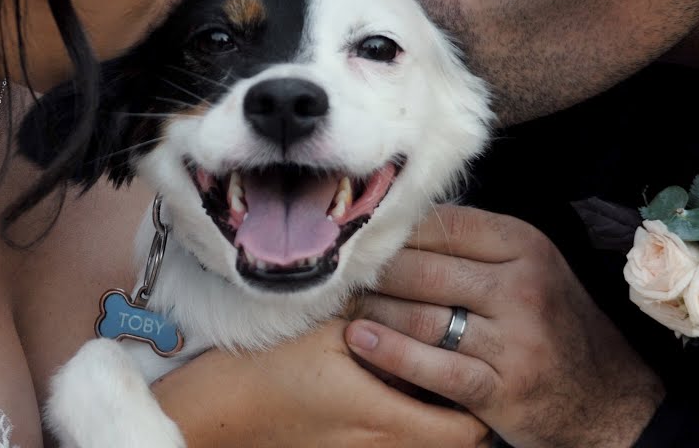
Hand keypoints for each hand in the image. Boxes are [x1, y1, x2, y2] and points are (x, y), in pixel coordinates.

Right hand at [153, 319, 492, 447]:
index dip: (480, 393)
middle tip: (462, 361)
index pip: (468, 427)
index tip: (477, 356)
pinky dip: (405, 421)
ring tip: (428, 370)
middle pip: (457, 442)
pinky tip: (389, 386)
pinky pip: (395, 443)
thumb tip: (410, 269)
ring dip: (434, 413)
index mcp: (386, 419)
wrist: (218, 412)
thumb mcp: (323, 328)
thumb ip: (373, 307)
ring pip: (426, 444)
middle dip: (464, 405)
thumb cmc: (265, 368)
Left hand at [346, 205, 664, 447]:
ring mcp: (513, 340)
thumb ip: (476, 245)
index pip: (442, 225)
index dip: (394, 230)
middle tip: (340, 274)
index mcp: (526, 247)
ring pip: (418, 315)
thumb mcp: (532, 269)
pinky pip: (429, 366)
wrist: (608, 400)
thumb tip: (402, 219)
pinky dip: (387, 352)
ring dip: (371, 310)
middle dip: (373, 272)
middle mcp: (522, 287)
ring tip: (344, 305)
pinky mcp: (500, 389)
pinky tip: (359, 340)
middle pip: (422, 269)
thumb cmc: (554, 325)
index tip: (359, 235)